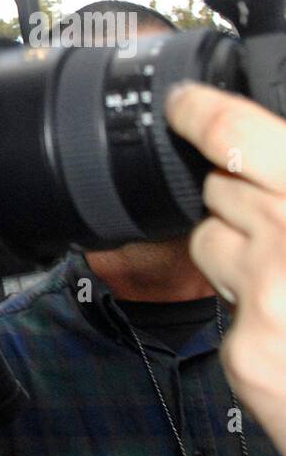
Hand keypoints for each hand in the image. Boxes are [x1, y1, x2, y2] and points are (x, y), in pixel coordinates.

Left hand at [166, 82, 285, 455]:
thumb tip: (270, 167)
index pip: (245, 140)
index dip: (205, 113)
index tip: (185, 104)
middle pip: (222, 190)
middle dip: (243, 193)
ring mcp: (264, 302)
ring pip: (211, 245)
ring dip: (239, 247)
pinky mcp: (245, 352)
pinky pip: (227, 304)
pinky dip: (253, 305)